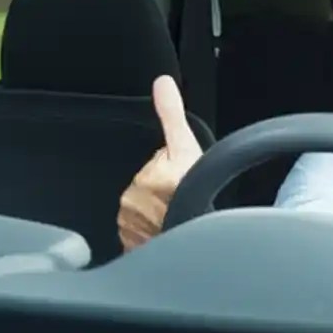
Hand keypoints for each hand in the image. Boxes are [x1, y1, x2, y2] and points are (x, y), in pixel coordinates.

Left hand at [117, 75, 202, 251]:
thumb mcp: (186, 148)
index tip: (185, 182)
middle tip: (185, 201)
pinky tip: (171, 234)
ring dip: (161, 216)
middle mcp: (130, 204)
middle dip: (167, 194)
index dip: (174, 172)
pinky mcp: (134, 250)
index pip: (156, 168)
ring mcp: (131, 230)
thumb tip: (161, 82)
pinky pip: (142, 239)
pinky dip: (154, 236)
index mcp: (141, 179)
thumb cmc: (199, 198)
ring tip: (180, 218)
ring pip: (146, 214)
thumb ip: (171, 114)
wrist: (202, 243)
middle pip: (150, 190)